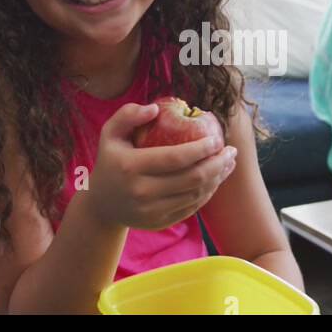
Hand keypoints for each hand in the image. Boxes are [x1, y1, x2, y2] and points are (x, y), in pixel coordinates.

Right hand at [87, 103, 236, 230]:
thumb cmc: (110, 161)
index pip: (175, 158)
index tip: (216, 139)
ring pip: (195, 195)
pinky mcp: (159, 223)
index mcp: (131, 167)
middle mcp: (141, 192)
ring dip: (217, 178)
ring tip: (228, 163)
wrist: (100, 205)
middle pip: (192, 179)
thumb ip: (128, 114)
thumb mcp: (110, 133)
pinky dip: (208, 193)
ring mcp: (151, 211)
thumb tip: (156, 108)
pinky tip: (216, 179)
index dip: (201, 149)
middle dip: (217, 164)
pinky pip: (191, 208)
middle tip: (231, 151)